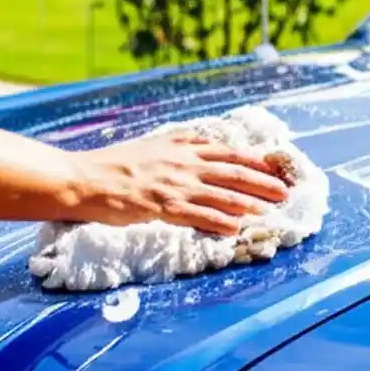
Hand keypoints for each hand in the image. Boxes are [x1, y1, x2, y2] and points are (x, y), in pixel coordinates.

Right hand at [63, 133, 291, 234]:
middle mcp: (184, 164)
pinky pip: (200, 215)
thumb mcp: (153, 144)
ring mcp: (176, 186)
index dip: (255, 160)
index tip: (275, 167)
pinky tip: (237, 228)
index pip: (228, 152)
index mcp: (182, 148)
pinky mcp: (164, 207)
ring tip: (271, 210)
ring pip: (223, 195)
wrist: (84, 179)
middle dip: (263, 182)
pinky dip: (221, 222)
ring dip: (251, 204)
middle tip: (285, 192)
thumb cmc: (115, 164)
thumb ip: (181, 143)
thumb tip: (206, 141)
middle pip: (234, 173)